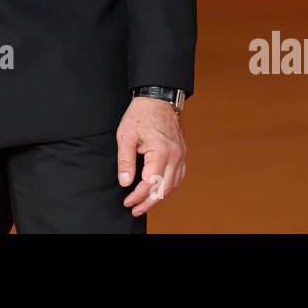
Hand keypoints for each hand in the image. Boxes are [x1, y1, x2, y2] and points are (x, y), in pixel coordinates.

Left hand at [116, 96, 186, 216]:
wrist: (158, 98)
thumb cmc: (141, 114)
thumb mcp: (126, 135)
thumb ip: (125, 160)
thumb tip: (125, 182)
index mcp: (161, 151)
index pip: (150, 183)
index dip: (137, 196)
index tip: (127, 201)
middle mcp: (175, 155)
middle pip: (164, 189)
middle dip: (149, 202)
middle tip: (136, 209)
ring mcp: (181, 154)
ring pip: (174, 184)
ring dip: (160, 197)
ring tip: (146, 203)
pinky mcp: (182, 152)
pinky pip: (179, 175)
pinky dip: (169, 186)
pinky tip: (160, 190)